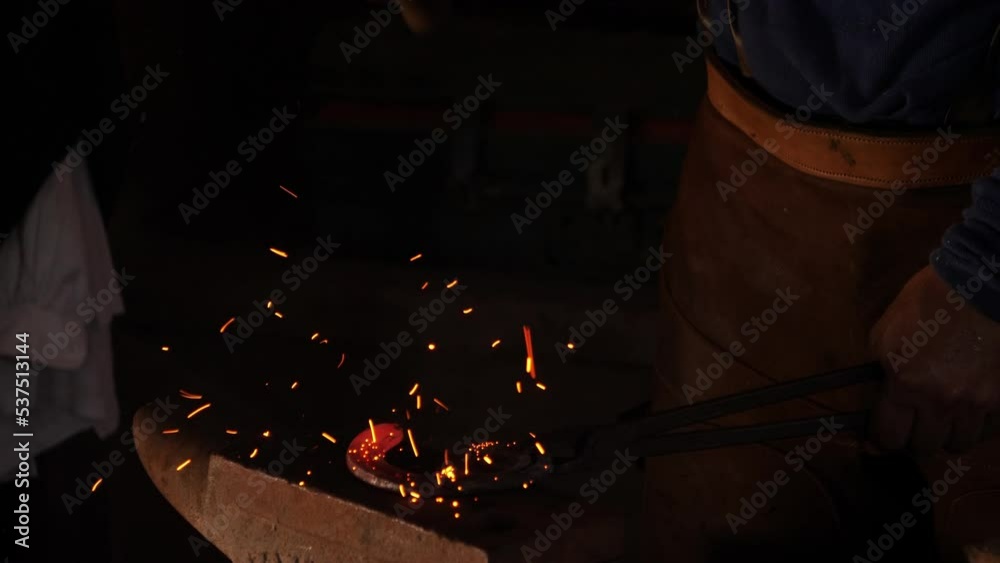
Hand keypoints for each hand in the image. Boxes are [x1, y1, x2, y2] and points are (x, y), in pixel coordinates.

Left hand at [869, 265, 999, 454]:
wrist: (979, 287)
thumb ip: (879, 370)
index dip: (881, 439)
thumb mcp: (884, 333)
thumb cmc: (925, 304)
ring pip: (959, 443)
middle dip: (913, 438)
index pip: (888, 436)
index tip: (881, 433)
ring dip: (946, 434)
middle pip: (924, 447)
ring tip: (942, 418)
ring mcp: (977, 403)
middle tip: (912, 424)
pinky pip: (986, 429)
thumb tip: (877, 396)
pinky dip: (975, 424)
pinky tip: (968, 407)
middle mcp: (941, 401)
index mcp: (905, 385)